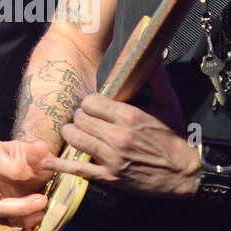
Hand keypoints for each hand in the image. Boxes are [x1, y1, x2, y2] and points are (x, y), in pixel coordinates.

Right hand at [0, 139, 53, 230]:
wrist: (36, 177)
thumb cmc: (30, 161)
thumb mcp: (36, 154)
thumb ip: (38, 152)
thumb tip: (40, 148)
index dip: (10, 167)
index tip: (28, 172)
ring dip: (18, 207)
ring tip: (40, 201)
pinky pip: (5, 220)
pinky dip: (24, 219)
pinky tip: (38, 214)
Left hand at [47, 68, 200, 198]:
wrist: (184, 175)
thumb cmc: (176, 139)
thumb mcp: (170, 104)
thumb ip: (158, 78)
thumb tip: (154, 53)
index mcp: (130, 116)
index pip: (91, 101)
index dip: (90, 102)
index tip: (94, 106)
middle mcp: (117, 136)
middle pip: (80, 118)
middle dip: (81, 117)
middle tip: (85, 119)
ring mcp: (111, 157)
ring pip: (75, 138)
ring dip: (73, 134)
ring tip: (77, 132)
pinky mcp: (109, 176)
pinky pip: (77, 169)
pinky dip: (59, 164)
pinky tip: (46, 160)